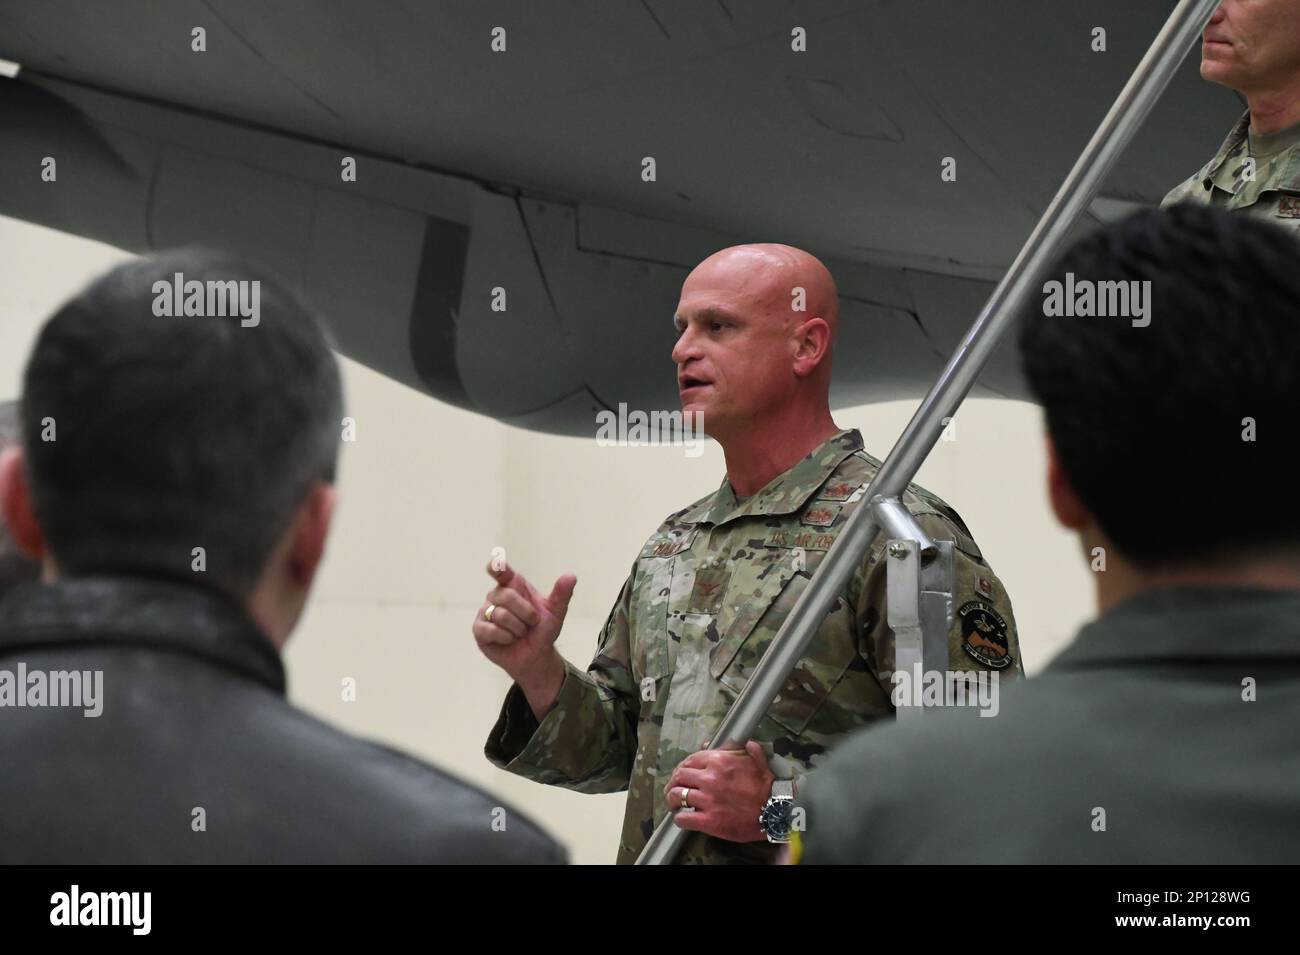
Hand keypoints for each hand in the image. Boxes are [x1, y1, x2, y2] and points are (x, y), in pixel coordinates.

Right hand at [472, 558, 575, 717]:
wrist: (535, 657)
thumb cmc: (542, 631)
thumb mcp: (555, 612)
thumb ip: (562, 594)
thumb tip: (571, 576)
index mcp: (513, 585)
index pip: (500, 571)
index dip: (496, 566)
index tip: (496, 563)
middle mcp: (496, 596)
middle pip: (506, 595)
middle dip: (526, 613)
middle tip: (532, 622)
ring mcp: (485, 612)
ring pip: (500, 615)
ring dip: (518, 628)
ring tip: (521, 633)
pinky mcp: (479, 630)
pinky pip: (490, 630)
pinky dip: (506, 637)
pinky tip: (509, 640)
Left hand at [662, 740, 774, 842]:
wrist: (774, 811)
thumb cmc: (766, 786)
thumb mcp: (756, 759)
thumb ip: (743, 748)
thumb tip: (735, 742)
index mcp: (719, 761)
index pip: (690, 760)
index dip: (682, 767)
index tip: (682, 773)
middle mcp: (710, 778)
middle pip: (679, 776)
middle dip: (673, 782)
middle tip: (673, 788)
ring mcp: (708, 800)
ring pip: (677, 796)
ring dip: (672, 799)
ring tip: (673, 803)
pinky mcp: (709, 820)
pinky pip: (684, 818)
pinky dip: (679, 818)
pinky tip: (682, 818)